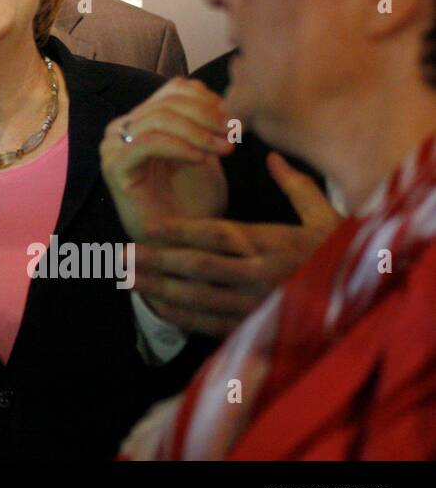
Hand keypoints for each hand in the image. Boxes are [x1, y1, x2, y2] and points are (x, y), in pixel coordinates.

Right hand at [99, 78, 233, 241]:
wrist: (184, 244)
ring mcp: (114, 147)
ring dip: (198, 132)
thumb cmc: (195, 201)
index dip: (208, 99)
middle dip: (206, 116)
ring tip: (224, 149)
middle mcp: (124, 128)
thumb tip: (215, 95)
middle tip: (232, 135)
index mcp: (144, 119)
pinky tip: (201, 160)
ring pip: (158, 119)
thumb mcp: (206, 151)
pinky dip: (178, 146)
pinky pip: (146, 143)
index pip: (174, 90)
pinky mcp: (114, 167)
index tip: (234, 120)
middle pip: (168, 102)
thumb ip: (205, 121)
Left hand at [131, 151, 340, 337]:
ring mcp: (256, 306)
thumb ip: (296, 186)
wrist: (366, 304)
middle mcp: (260, 275)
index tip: (149, 225)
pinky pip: (208, 324)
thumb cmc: (340, 255)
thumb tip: (272, 156)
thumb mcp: (324, 216)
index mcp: (272, 243)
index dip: (179, 229)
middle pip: (197, 267)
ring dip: (157, 288)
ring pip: (197, 298)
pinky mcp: (254, 330)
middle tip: (120, 255)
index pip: (216, 234)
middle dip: (156, 261)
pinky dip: (178, 316)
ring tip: (126, 278)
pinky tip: (153, 305)